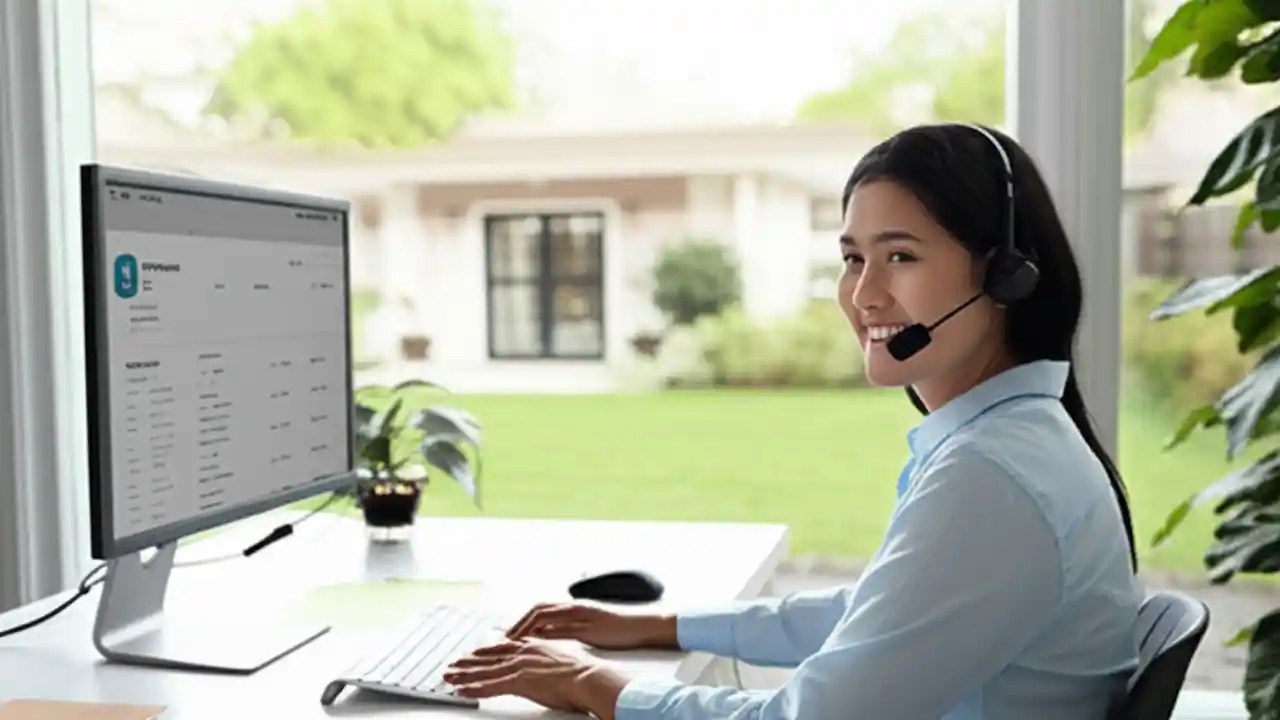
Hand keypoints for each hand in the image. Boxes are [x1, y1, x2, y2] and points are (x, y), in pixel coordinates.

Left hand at [443, 638, 628, 717]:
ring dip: (465, 675)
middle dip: (468, 662)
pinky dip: (474, 689)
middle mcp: (522, 654)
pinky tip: (462, 690)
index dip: (485, 651)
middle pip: (489, 658)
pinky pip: (490, 686)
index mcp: (532, 647)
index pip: (503, 647)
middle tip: (453, 665)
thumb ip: (544, 661)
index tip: (473, 652)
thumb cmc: (580, 675)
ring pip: (485, 671)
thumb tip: (541, 668)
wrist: (587, 678)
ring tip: (449, 677)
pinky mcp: (518, 681)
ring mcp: (519, 667)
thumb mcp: (558, 661)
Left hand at [507, 602, 675, 649]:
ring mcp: (579, 613)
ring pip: (546, 615)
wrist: (639, 626)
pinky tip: (536, 641)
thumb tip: (542, 635)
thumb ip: (564, 630)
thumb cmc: (616, 629)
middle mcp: (572, 607)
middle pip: (537, 610)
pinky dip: (546, 632)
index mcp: (571, 607)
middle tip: (504, 637)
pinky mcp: (587, 623)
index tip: (508, 633)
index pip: (539, 610)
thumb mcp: (584, 628)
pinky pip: (562, 627)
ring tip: (513, 640)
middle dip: (519, 622)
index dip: (522, 620)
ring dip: (527, 626)